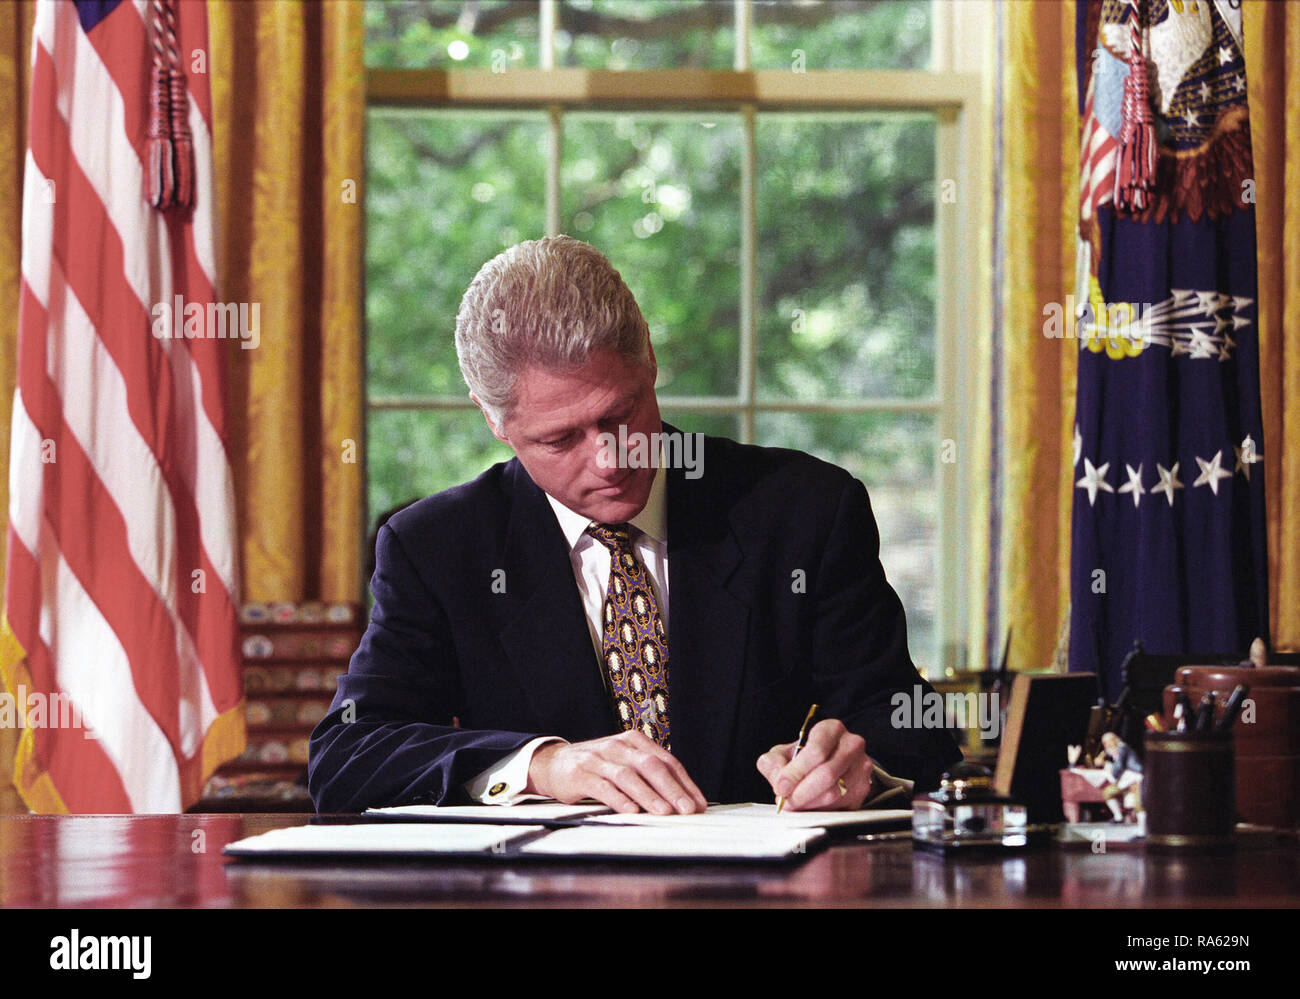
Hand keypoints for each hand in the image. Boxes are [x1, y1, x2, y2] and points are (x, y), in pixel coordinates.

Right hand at [525, 731, 707, 814]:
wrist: (555, 762)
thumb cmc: (598, 766)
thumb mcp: (625, 763)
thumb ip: (649, 776)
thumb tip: (682, 800)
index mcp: (634, 741)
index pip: (666, 761)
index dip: (685, 783)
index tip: (698, 804)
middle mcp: (619, 746)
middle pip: (651, 766)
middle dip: (672, 789)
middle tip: (687, 809)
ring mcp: (599, 759)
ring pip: (629, 776)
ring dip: (649, 796)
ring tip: (665, 812)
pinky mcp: (581, 774)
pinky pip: (604, 787)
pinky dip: (620, 800)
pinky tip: (632, 812)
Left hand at [756, 718, 873, 810]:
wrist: (830, 761)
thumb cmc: (804, 755)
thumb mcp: (784, 752)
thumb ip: (774, 763)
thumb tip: (778, 779)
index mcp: (831, 729)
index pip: (816, 751)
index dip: (796, 772)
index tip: (781, 787)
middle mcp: (851, 745)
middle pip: (827, 774)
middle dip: (801, 792)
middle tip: (786, 801)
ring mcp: (861, 768)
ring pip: (834, 794)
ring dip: (809, 804)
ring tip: (795, 804)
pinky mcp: (863, 790)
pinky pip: (840, 806)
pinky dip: (820, 810)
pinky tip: (810, 806)